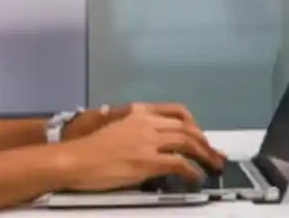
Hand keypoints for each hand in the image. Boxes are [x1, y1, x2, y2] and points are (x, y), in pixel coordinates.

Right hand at [58, 104, 224, 191]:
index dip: (194, 124)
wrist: (73, 160)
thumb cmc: (90, 150)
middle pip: (187, 129)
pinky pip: (178, 164)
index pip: (177, 112)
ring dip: (204, 155)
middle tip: (214, 154)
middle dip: (204, 142)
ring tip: (213, 165)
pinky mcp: (146, 161)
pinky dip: (192, 170)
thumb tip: (158, 145)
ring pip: (187, 143)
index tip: (201, 136)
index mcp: (140, 113)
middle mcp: (147, 123)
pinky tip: (196, 177)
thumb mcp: (118, 129)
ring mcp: (148, 142)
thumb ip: (139, 131)